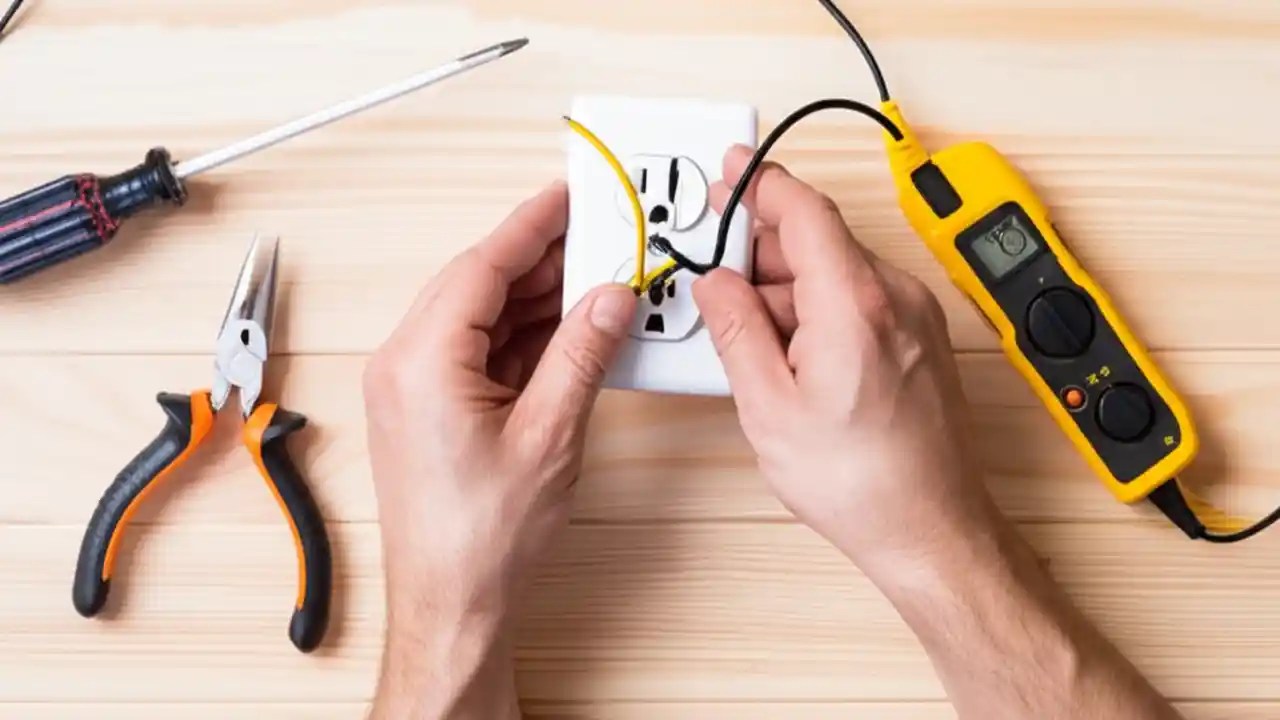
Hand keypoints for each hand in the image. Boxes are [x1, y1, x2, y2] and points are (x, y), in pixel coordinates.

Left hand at [363, 182, 635, 716]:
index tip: (568, 195)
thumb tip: (610, 298)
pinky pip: (475, 351)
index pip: (482, 267)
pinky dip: (521, 337)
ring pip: (478, 317)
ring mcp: (412, 387)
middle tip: (597, 237)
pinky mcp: (426, 409)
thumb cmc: (482, 540)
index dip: (531, 225)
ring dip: (533, 299)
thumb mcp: (550, 436)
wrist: (450, 605)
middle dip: (539, 259)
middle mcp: (405, 364)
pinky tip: (567, 330)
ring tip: (593, 281)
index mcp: (423, 361)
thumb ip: (581, 355)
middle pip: (477, 285)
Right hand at [692, 147, 1003, 572]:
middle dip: (763, 246)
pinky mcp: (922, 341)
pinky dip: (819, 307)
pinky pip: (862, 300)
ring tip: (745, 326)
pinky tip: (787, 346)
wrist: (929, 529)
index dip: (762, 184)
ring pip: (839, 272)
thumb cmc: (861, 482)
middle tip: (716, 264)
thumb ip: (736, 331)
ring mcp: (916, 319)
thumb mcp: (769, 406)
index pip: (806, 211)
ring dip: (788, 284)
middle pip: (820, 240)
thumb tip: (716, 284)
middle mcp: (896, 299)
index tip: (731, 171)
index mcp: (855, 304)